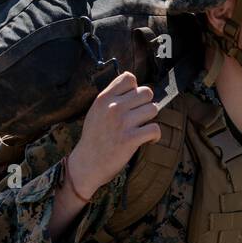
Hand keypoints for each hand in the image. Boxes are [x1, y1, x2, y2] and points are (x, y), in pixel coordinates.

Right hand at [67, 70, 161, 197]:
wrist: (86, 164)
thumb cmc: (94, 138)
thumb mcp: (96, 110)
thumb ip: (111, 96)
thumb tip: (131, 80)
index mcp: (104, 98)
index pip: (129, 78)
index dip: (135, 89)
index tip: (132, 102)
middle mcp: (113, 107)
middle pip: (146, 92)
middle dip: (145, 105)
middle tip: (139, 118)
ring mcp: (122, 122)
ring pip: (153, 109)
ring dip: (150, 120)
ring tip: (143, 128)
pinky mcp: (130, 138)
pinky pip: (155, 128)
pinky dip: (155, 136)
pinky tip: (148, 140)